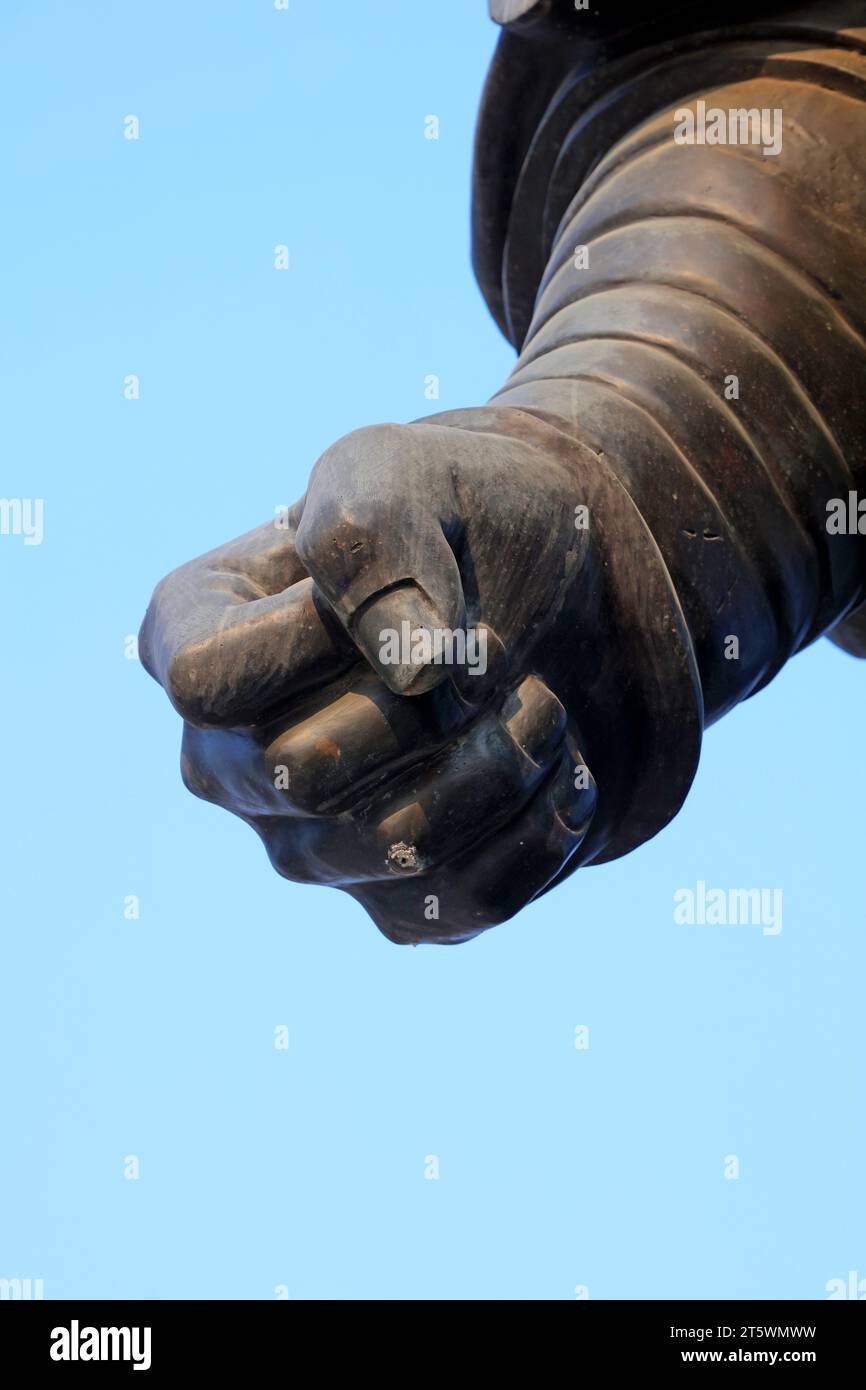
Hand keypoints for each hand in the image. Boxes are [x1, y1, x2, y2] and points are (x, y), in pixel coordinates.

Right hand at [140, 407, 700, 941]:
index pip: (212, 683)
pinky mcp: (395, 900)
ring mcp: (307, 843)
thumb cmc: (454, 519)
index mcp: (193, 644)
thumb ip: (373, 536)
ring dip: (500, 766)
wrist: (553, 594)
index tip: (418, 585)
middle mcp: (230, 762)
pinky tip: (569, 771)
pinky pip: (461, 903)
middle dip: (429, 706)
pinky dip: (540, 831)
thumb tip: (409, 667)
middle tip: (502, 645)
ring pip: (394, 848)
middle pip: (306, 774)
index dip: (320, 640)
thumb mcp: (402, 473)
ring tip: (545, 705)